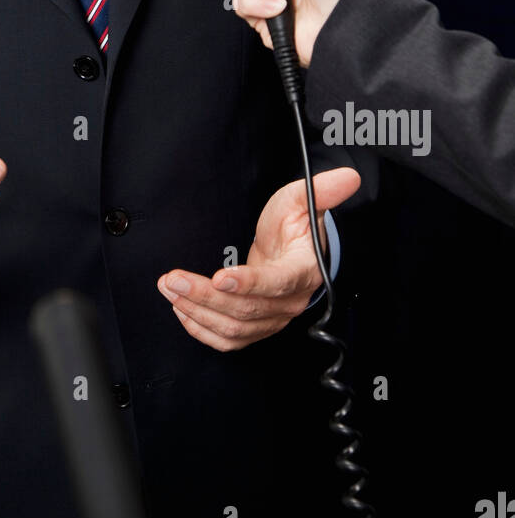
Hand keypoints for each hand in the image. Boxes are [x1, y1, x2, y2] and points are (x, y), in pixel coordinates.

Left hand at [156, 167, 360, 350]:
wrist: (291, 252)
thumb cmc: (294, 227)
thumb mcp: (302, 201)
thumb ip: (321, 191)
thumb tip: (347, 177)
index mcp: (303, 271)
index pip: (277, 283)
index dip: (249, 283)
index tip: (221, 276)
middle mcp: (289, 302)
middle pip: (246, 309)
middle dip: (204, 295)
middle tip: (173, 279)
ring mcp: (273, 318)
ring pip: (233, 328)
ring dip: (197, 311)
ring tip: (169, 288)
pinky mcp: (256, 328)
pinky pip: (228, 340)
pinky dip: (202, 329)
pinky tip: (181, 309)